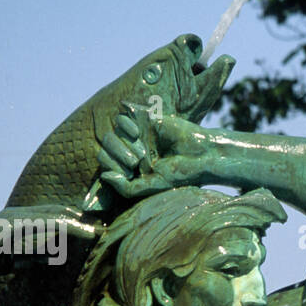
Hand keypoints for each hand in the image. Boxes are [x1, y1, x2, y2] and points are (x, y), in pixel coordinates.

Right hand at [0, 205, 104, 274]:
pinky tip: (74, 229)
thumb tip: (52, 257)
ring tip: (94, 231)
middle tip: (102, 228)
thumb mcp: (17, 259)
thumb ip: (34, 255)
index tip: (93, 230)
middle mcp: (19, 214)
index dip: (74, 221)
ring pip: (52, 216)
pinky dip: (60, 225)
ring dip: (75, 223)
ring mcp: (15, 217)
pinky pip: (40, 223)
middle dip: (80, 220)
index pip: (53, 217)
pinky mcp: (12, 224)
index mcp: (21, 220)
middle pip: (56, 212)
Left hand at [98, 104, 216, 198]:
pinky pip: (122, 117)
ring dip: (123, 143)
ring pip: (112, 133)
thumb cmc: (179, 176)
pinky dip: (124, 124)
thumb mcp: (150, 187)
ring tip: (142, 151)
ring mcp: (138, 134)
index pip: (107, 164)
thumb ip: (125, 188)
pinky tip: (137, 133)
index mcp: (132, 168)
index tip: (129, 173)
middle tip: (136, 163)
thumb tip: (104, 175)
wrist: (201, 157)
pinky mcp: (145, 118)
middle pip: (106, 148)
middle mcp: (133, 150)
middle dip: (117, 156)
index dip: (112, 168)